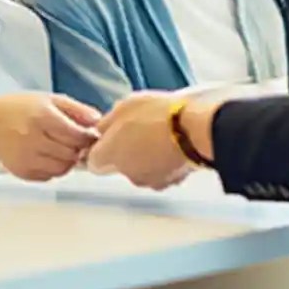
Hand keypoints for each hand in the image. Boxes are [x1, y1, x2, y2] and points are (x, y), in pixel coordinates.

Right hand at [0, 93, 100, 180]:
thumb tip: (98, 121)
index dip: (89, 137)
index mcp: (42, 117)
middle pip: (72, 153)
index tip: (90, 135)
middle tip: (76, 142)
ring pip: (63, 168)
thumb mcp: (48, 99)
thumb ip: (76, 109)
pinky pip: (50, 176)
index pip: (77, 135)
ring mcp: (27, 158)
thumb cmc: (20, 109)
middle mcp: (34, 139)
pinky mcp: (23, 172)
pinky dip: (54, 168)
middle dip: (78, 148)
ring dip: (68, 160)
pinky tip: (48, 155)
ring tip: (62, 148)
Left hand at [86, 92, 202, 190]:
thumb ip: (108, 122)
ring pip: (142, 170)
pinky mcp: (172, 182)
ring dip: (148, 156)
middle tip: (140, 130)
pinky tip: (175, 144)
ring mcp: (151, 180)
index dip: (100, 149)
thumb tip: (102, 130)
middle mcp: (127, 174)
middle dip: (126, 151)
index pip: (93, 162)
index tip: (109, 137)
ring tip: (161, 134)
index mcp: (109, 155)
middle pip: (119, 166)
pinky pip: (163, 173)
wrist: (195, 129)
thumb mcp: (125, 106)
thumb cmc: (159, 114)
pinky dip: (166, 162)